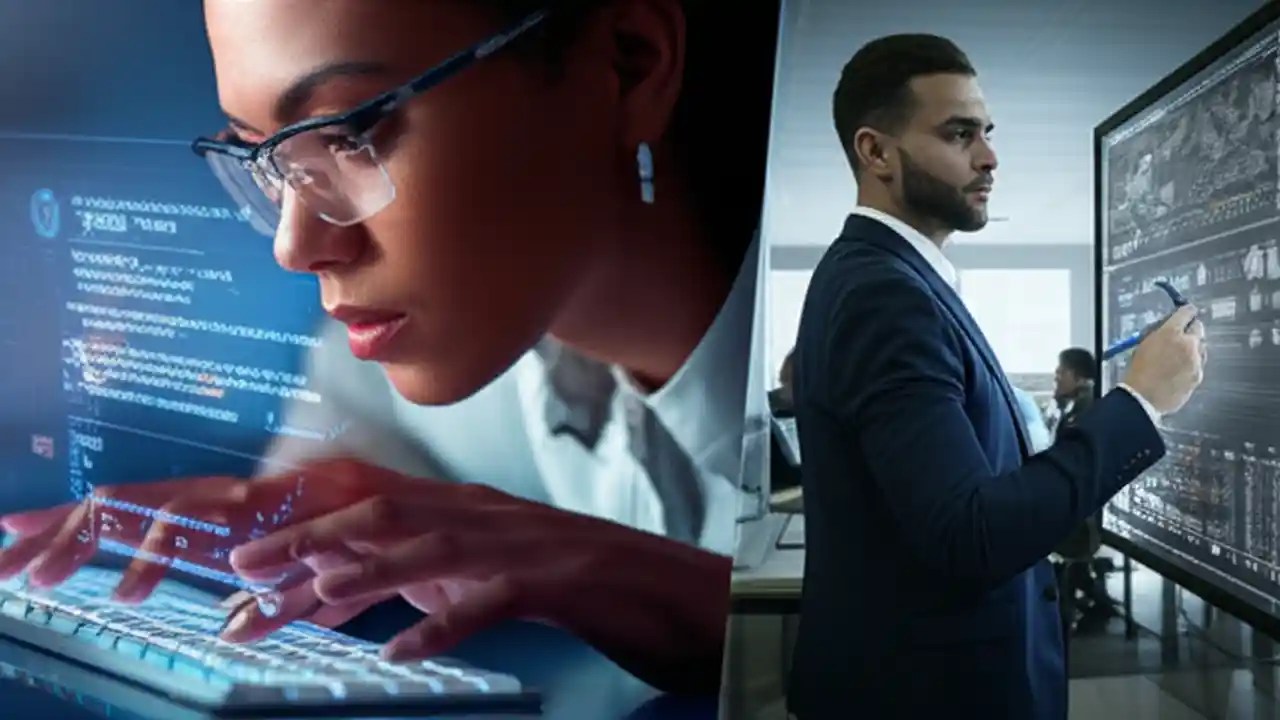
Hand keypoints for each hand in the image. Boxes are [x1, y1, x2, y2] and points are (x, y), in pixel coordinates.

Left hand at [0, 459, 406, 618]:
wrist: (490, 525)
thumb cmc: (409, 547)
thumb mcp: (328, 583)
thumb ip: (282, 599)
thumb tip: (235, 626)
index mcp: (260, 501)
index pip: (154, 504)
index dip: (81, 520)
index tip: (12, 536)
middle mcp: (274, 487)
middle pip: (159, 501)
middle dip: (79, 529)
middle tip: (16, 565)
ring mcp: (314, 497)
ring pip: (217, 511)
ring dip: (160, 551)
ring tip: (119, 593)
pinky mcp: (361, 513)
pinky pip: (300, 549)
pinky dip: (266, 585)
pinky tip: (235, 625)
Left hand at [227, 459, 732, 694]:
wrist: (677, 590)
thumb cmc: (584, 584)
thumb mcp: (495, 577)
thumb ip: (435, 579)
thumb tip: (367, 598)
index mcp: (470, 511)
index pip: (374, 501)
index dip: (306, 519)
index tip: (246, 549)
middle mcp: (488, 517)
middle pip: (385, 513)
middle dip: (309, 538)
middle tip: (243, 571)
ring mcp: (522, 546)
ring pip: (429, 547)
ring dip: (359, 572)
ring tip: (303, 599)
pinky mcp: (556, 582)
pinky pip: (492, 599)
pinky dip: (444, 623)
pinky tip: (404, 652)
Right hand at [1123, 304, 1204, 414]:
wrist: (1142, 397)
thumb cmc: (1138, 372)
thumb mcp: (1143, 344)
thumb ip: (1159, 333)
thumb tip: (1169, 327)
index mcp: (1170, 333)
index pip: (1187, 312)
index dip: (1187, 311)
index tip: (1187, 311)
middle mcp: (1187, 344)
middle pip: (1199, 328)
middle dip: (1192, 329)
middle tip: (1183, 333)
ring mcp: (1195, 360)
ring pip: (1201, 347)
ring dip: (1193, 348)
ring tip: (1178, 356)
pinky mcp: (1198, 375)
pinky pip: (1198, 364)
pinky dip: (1191, 365)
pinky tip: (1178, 371)